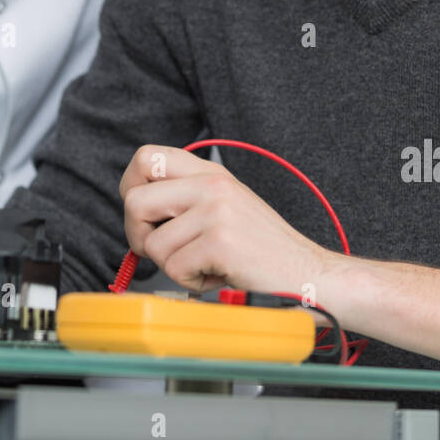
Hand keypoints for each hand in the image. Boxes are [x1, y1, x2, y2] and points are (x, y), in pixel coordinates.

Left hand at [119, 144, 336, 296]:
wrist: (308, 274)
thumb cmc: (262, 250)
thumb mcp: (224, 207)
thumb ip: (186, 199)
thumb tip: (136, 210)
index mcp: (210, 173)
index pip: (147, 157)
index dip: (130, 188)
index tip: (142, 216)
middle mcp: (212, 184)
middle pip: (135, 201)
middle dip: (138, 235)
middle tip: (162, 251)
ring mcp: (216, 210)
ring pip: (153, 244)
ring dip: (174, 266)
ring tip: (207, 265)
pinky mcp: (220, 241)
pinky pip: (174, 268)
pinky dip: (191, 282)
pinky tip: (217, 276)